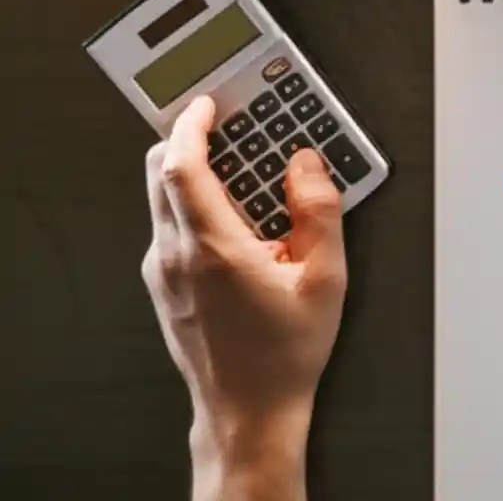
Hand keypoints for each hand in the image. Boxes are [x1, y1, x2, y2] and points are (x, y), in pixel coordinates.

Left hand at [142, 96, 346, 500]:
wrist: (248, 412)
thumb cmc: (285, 354)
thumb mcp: (325, 279)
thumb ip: (318, 212)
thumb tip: (306, 166)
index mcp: (213, 249)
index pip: (181, 167)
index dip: (192, 127)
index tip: (208, 104)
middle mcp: (175, 257)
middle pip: (162, 175)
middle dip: (192, 142)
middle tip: (230, 128)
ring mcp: (162, 273)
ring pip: (165, 202)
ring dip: (197, 177)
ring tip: (248, 178)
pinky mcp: (164, 287)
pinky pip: (172, 230)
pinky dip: (198, 209)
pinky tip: (242, 225)